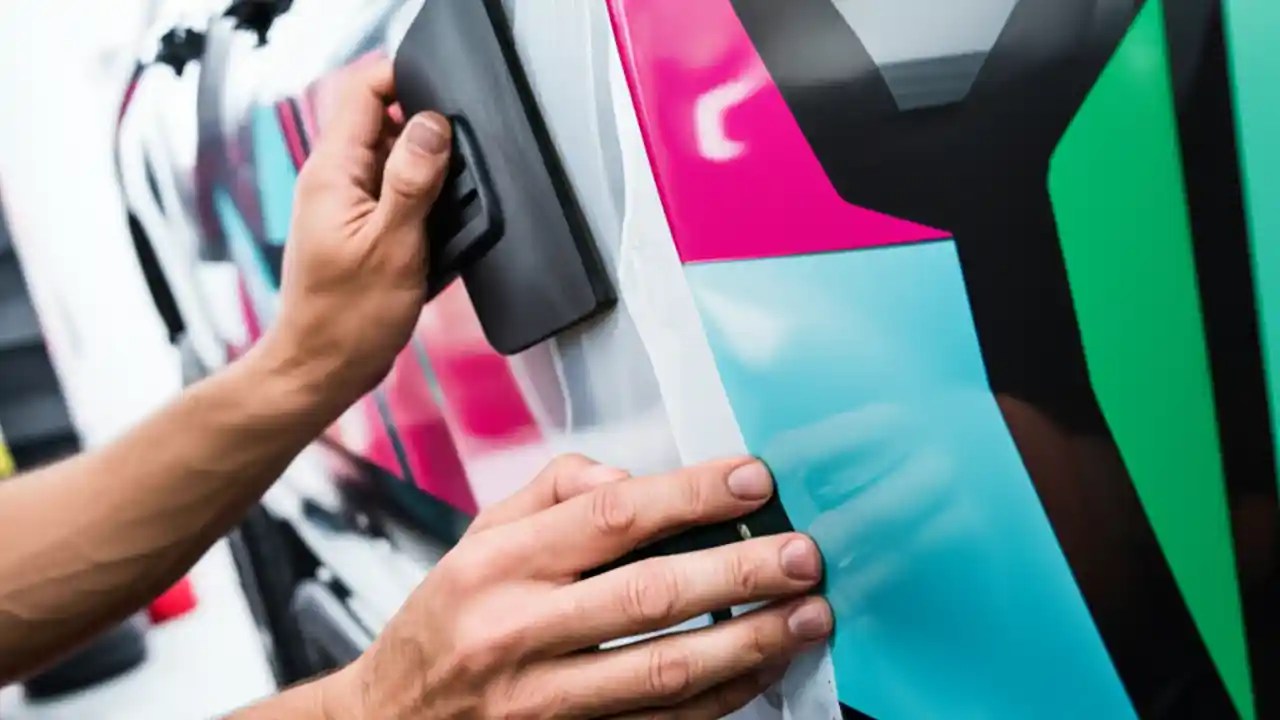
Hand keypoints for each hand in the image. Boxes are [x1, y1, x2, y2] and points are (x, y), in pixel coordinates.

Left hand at [259, 57, 450, 411]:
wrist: (322, 369)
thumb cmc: (348, 319)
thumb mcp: (393, 245)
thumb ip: (413, 180)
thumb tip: (433, 124)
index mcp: (333, 171)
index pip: (364, 91)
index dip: (406, 84)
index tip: (446, 107)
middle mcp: (336, 179)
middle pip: (389, 123)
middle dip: (429, 138)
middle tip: (453, 177)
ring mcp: (347, 203)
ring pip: (399, 160)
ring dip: (430, 178)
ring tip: (440, 216)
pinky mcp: (362, 227)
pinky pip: (399, 195)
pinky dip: (424, 207)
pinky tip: (434, 238)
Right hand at [324, 455, 831, 718]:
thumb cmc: (446, 621)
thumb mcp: (478, 537)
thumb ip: (552, 494)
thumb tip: (631, 477)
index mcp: (499, 566)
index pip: (610, 517)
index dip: (691, 495)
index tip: (752, 481)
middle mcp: (519, 632)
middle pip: (649, 595)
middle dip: (739, 573)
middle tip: (804, 555)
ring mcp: (543, 701)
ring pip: (664, 672)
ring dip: (749, 642)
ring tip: (808, 615)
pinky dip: (721, 697)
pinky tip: (763, 668)